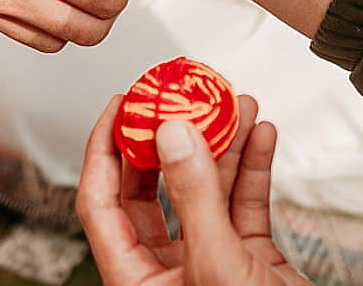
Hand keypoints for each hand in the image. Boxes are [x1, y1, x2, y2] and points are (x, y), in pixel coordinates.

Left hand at [77, 94, 308, 285]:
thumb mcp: (217, 266)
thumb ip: (195, 198)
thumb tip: (171, 135)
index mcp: (136, 281)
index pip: (101, 202)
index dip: (105, 148)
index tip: (122, 104)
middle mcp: (167, 270)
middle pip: (153, 188)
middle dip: (171, 138)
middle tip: (179, 96)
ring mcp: (209, 262)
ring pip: (205, 189)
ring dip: (222, 144)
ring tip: (234, 105)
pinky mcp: (248, 260)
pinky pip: (245, 204)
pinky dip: (254, 168)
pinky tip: (260, 136)